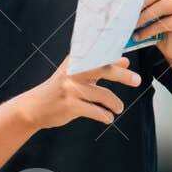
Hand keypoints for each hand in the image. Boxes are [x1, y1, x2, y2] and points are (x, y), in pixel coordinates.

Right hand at [19, 55, 140, 131]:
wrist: (34, 107)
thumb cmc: (60, 89)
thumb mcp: (78, 75)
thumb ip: (102, 67)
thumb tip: (125, 60)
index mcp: (76, 61)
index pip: (99, 53)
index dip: (115, 53)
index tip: (129, 58)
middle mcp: (73, 72)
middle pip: (103, 69)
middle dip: (122, 75)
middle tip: (137, 80)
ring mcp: (70, 89)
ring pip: (102, 95)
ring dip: (115, 103)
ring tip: (119, 108)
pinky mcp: (69, 106)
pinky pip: (94, 111)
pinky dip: (104, 116)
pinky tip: (108, 118)